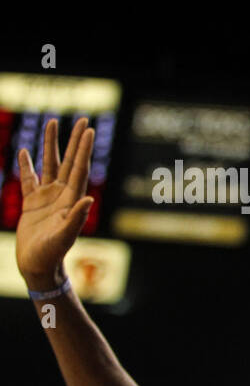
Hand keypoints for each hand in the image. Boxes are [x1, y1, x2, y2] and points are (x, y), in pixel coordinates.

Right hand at [15, 117, 94, 291]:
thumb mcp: (64, 236)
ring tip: (53, 122)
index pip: (79, 168)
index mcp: (71, 199)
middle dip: (75, 141)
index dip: (84, 149)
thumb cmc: (52, 254)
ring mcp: (47, 196)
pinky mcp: (32, 202)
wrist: (38, 265)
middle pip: (69, 161)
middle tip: (83, 120)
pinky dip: (27, 164)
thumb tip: (88, 200)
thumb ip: (75, 218)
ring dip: (51, 145)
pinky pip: (29, 178)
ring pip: (50, 164)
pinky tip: (24, 150)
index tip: (89, 130)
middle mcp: (62, 194)